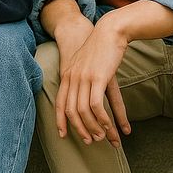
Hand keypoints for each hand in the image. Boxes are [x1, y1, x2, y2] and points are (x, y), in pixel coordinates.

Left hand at [54, 16, 130, 146]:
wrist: (107, 31)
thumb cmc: (98, 47)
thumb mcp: (85, 64)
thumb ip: (82, 78)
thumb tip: (85, 91)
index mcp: (67, 75)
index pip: (59, 102)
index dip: (60, 120)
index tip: (63, 135)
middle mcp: (72, 78)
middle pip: (71, 111)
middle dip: (80, 129)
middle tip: (91, 141)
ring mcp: (84, 78)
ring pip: (84, 111)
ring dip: (94, 127)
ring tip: (104, 137)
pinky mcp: (98, 77)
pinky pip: (97, 104)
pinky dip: (103, 118)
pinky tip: (112, 126)